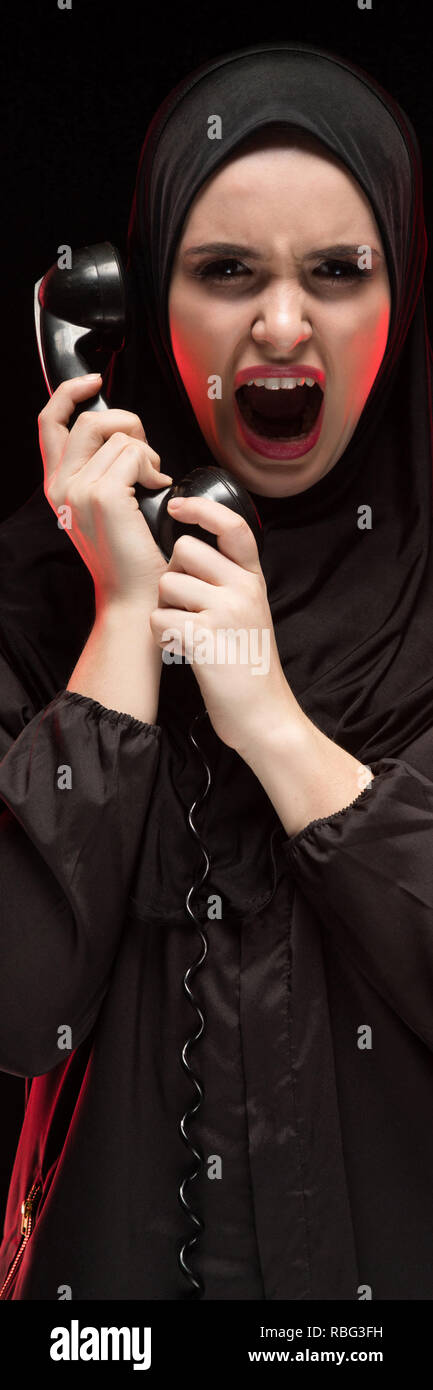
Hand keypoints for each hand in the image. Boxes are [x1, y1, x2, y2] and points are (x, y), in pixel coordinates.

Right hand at [38, 374, 172, 612]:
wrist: (135, 598)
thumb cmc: (131, 556)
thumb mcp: (107, 505)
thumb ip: (102, 468)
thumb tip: (123, 434)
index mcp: (57, 485)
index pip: (50, 421)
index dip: (70, 392)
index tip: (93, 381)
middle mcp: (61, 485)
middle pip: (91, 419)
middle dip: (129, 425)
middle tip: (147, 460)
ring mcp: (79, 489)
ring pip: (119, 435)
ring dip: (147, 453)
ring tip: (153, 484)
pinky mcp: (104, 495)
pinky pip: (135, 453)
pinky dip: (153, 466)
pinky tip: (157, 491)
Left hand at [149, 495, 295, 755]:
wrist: (264, 715)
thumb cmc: (249, 667)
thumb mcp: (251, 613)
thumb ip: (229, 580)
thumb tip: (185, 551)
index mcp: (254, 580)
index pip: (233, 526)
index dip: (201, 509)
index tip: (177, 505)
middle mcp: (243, 590)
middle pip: (183, 551)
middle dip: (173, 576)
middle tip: (186, 609)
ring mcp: (226, 613)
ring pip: (166, 584)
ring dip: (165, 609)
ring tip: (187, 633)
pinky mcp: (206, 639)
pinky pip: (159, 618)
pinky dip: (162, 637)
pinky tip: (182, 651)